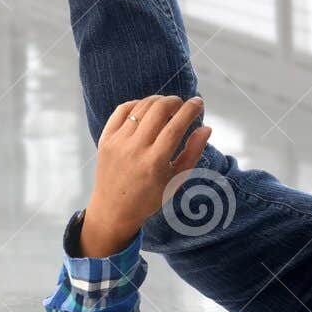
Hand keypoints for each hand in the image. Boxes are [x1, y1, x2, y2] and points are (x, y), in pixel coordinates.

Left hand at [79, 95, 210, 257]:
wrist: (113, 210)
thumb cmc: (150, 198)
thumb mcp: (176, 180)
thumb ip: (192, 153)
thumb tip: (206, 128)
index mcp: (154, 162)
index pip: (176, 126)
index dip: (190, 110)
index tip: (199, 102)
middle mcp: (134, 149)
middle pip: (158, 111)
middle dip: (174, 101)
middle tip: (182, 104)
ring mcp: (117, 143)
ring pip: (140, 108)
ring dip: (157, 101)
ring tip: (166, 106)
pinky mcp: (105, 139)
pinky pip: (121, 111)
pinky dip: (136, 104)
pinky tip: (146, 109)